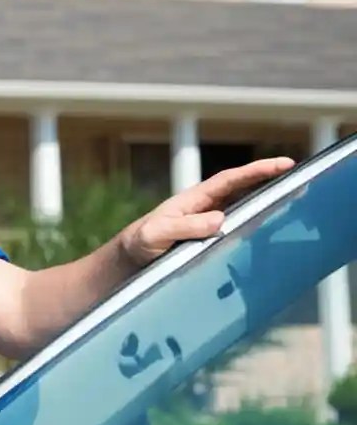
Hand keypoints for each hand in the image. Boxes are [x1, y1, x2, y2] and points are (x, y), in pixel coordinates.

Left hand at [117, 157, 293, 267]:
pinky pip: (236, 228)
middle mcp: (203, 207)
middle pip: (241, 188)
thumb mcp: (157, 234)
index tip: (283, 164)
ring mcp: (207, 222)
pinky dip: (254, 224)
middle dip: (268, 179)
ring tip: (294, 196)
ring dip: (265, 200)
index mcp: (192, 199)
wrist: (127, 259)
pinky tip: (271, 227)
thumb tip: (221, 219)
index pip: (229, 180)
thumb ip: (185, 227)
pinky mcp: (208, 239)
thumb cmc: (139, 244)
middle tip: (298, 173)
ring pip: (242, 207)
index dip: (256, 171)